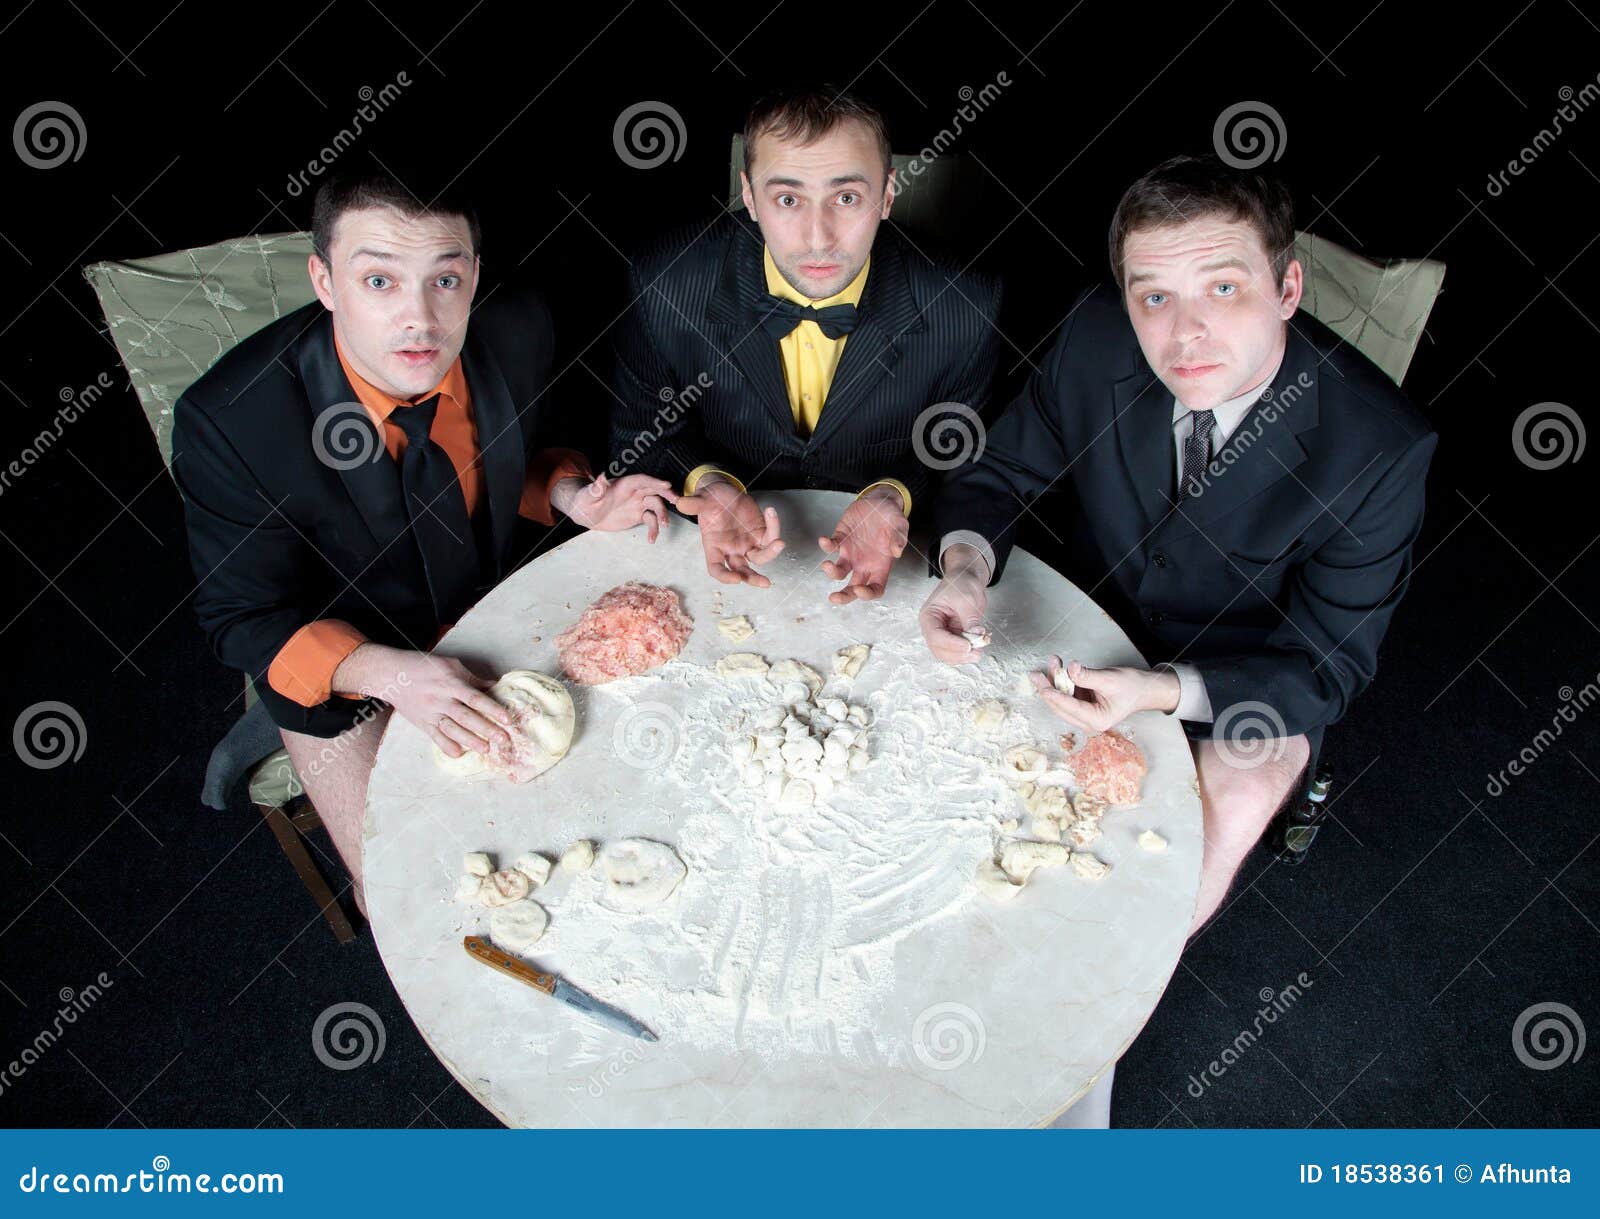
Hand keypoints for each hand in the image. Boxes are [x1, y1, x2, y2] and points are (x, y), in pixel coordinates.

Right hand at [334, 643, 513, 758]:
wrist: (391, 674)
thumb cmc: (424, 666)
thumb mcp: (450, 665)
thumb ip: (473, 679)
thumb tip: (496, 687)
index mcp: (450, 683)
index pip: (475, 698)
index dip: (492, 708)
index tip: (507, 718)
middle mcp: (440, 699)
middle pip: (466, 717)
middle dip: (486, 729)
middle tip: (503, 739)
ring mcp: (430, 713)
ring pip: (452, 729)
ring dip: (470, 741)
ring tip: (486, 749)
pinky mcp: (422, 723)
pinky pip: (434, 737)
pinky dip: (446, 746)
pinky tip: (458, 754)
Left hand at [557, 473, 676, 540]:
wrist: (586, 515)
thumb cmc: (586, 501)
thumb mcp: (589, 495)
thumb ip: (596, 487)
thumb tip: (601, 477)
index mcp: (625, 484)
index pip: (642, 480)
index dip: (655, 482)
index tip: (667, 485)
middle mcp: (634, 492)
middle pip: (654, 490)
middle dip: (666, 494)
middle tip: (677, 501)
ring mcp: (638, 504)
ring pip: (656, 506)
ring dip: (662, 514)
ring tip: (665, 525)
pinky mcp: (638, 516)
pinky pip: (650, 521)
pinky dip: (654, 529)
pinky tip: (652, 539)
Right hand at [676, 477, 784, 586]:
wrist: (723, 492)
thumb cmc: (710, 500)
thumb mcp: (701, 500)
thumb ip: (693, 504)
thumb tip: (681, 502)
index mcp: (714, 546)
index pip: (716, 568)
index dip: (725, 576)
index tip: (736, 579)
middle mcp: (731, 549)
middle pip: (742, 570)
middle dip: (753, 578)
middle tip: (764, 583)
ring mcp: (747, 543)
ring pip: (760, 558)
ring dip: (771, 553)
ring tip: (779, 542)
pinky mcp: (759, 534)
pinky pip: (770, 537)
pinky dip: (774, 527)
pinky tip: (770, 512)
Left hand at [819, 487, 908, 604]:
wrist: (880, 501)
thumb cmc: (892, 517)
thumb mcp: (900, 525)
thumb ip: (899, 538)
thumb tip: (897, 551)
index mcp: (881, 565)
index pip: (876, 588)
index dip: (868, 594)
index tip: (859, 590)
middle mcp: (865, 563)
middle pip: (853, 587)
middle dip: (844, 596)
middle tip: (833, 598)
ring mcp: (851, 553)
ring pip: (839, 571)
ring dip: (831, 572)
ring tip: (826, 565)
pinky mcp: (841, 539)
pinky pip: (831, 547)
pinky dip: (826, 545)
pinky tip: (824, 540)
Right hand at [919, 543, 989, 662]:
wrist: (966, 578)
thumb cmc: (961, 583)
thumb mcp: (966, 598)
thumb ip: (970, 618)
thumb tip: (977, 635)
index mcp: (929, 616)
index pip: (935, 636)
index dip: (951, 644)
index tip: (969, 646)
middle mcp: (933, 628)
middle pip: (940, 649)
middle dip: (958, 654)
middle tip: (976, 652)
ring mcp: (943, 634)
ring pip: (948, 654)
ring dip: (963, 656)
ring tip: (979, 650)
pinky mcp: (954, 637)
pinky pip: (958, 651)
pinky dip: (967, 652)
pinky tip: (978, 646)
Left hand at [1028, 657, 1179, 733]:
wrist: (1144, 689)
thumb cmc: (1132, 687)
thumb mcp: (1109, 679)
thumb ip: (1087, 676)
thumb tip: (1070, 669)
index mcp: (1097, 720)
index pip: (1070, 708)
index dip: (1055, 696)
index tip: (1042, 687)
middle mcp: (1088, 722)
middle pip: (1061, 706)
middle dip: (1049, 687)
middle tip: (1036, 674)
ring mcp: (1085, 715)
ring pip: (1062, 699)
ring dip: (1055, 681)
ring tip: (1053, 661)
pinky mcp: (1083, 706)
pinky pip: (1067, 694)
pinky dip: (1063, 681)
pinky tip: (1060, 667)